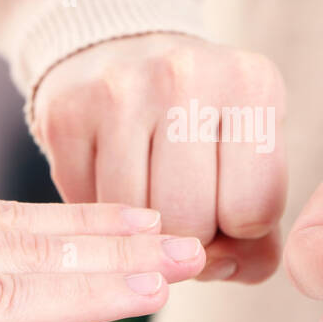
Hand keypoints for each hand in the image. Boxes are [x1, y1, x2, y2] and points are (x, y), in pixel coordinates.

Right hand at [33, 33, 286, 281]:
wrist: (123, 53)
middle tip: (185, 202)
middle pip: (190, 223)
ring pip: (134, 223)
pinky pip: (85, 207)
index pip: (253, 212)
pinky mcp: (65, 112)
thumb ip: (257, 242)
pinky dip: (100, 212)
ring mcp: (118, 89)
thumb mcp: (253, 164)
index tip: (227, 201)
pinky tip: (112, 176)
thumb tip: (212, 268)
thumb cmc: (203, 128)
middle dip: (189, 236)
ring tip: (150, 190)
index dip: (240, 231)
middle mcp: (186, 74)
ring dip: (142, 230)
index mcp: (253, 84)